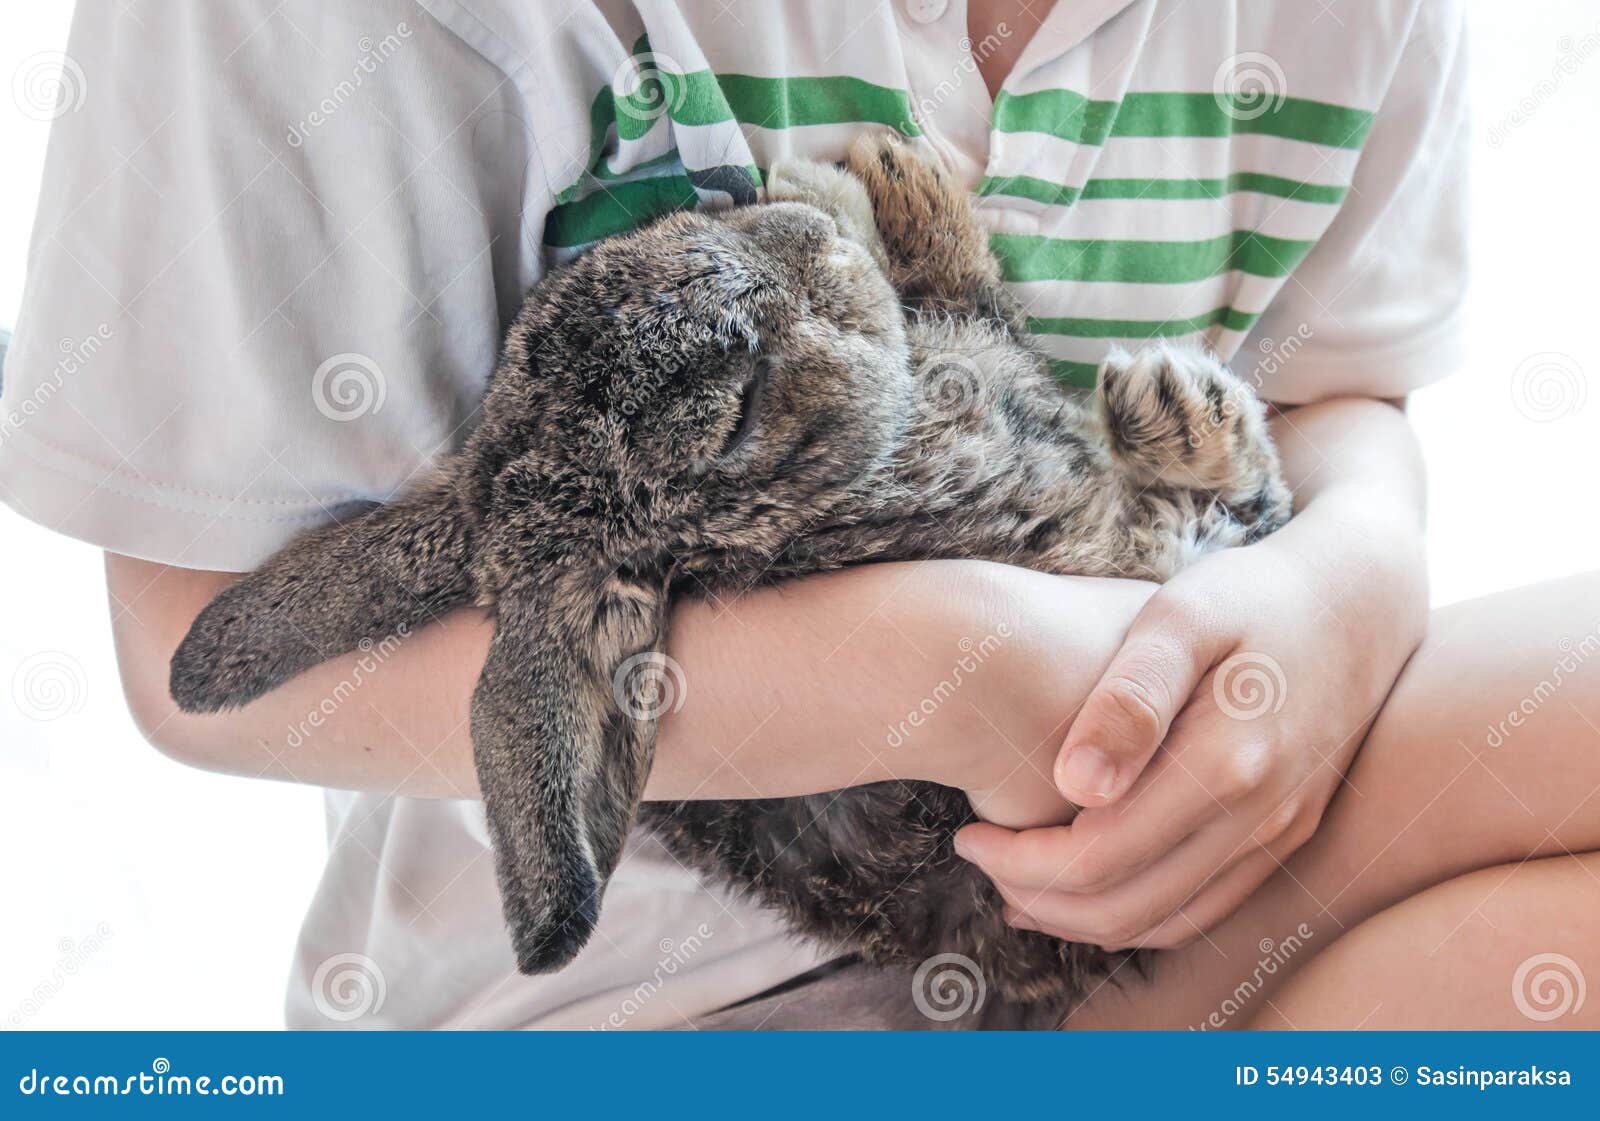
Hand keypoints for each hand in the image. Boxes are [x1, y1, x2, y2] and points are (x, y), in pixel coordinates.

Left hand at [954, 501, 1427, 950]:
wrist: (1360, 602)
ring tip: (1015, 883)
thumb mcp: (1180, 617)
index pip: (1097, 859)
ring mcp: (1280, 835)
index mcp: (1225, 767)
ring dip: (1082, 918)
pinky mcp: (1288, 836)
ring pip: (1165, 922)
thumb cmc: (1251, 594)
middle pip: (1126, 908)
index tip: (968, 833)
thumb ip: (1129, 699)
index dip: (1020, 861)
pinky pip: (1204, 908)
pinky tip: (1089, 882)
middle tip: (979, 859)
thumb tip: (1076, 786)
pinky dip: (1137, 911)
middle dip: (1038, 897)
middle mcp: (1259, 818)